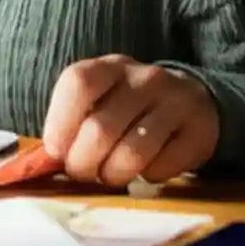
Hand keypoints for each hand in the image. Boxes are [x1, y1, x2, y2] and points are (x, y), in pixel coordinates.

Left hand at [42, 55, 218, 186]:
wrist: (191, 101)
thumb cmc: (128, 106)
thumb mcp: (100, 100)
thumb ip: (71, 122)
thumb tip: (45, 159)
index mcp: (109, 67)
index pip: (78, 84)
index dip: (59, 123)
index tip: (56, 150)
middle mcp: (144, 79)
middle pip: (100, 129)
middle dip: (82, 163)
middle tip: (83, 172)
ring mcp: (175, 103)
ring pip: (131, 154)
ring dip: (112, 175)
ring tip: (110, 174)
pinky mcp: (199, 132)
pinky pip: (161, 169)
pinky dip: (146, 178)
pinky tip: (146, 168)